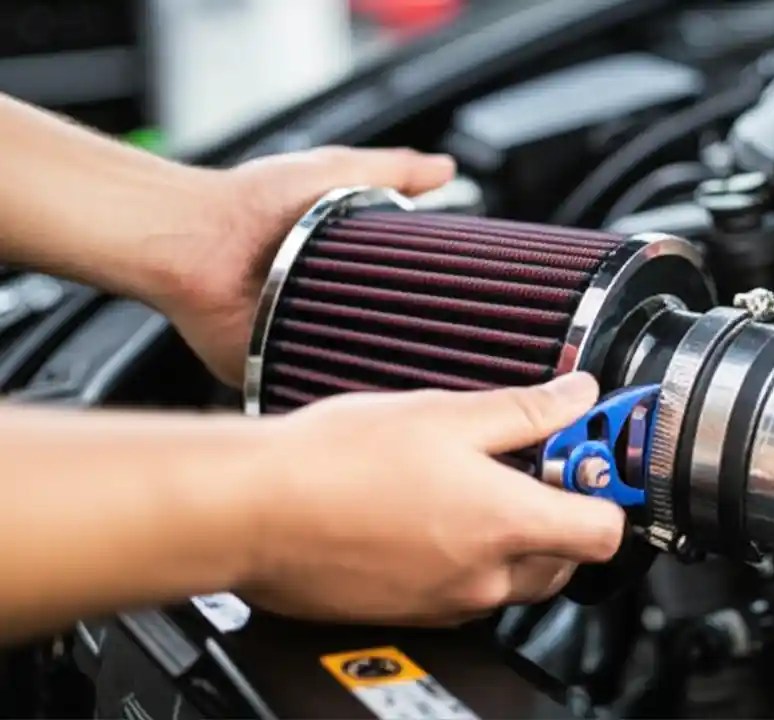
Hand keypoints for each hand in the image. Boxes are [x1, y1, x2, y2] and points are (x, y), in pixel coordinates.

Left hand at [155, 147, 454, 386]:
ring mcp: (299, 339)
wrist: (192, 239)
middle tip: (446, 347)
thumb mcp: (336, 170)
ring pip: (353, 367)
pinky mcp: (271, 369)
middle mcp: (323, 304)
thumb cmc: (250, 201)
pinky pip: (309, 390)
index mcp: (341, 265)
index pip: (402, 287)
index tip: (464, 304)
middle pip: (386, 331)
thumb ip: (394, 170)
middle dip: (412, 340)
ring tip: (412, 377)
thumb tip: (446, 169)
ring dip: (376, 371)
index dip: (433, 295)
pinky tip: (357, 395)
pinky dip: (327, 394)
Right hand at [239, 372, 625, 625]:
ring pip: (514, 576)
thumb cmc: (336, 463)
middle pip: (565, 557)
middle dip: (559, 511)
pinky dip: (465, 554)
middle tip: (529, 460)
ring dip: (512, 534)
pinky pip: (463, 588)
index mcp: (506, 526)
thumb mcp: (447, 414)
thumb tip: (578, 395)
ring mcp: (445, 602)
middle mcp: (484, 578)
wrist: (252, 511)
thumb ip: (527, 410)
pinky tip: (428, 508)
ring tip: (470, 480)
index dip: (605, 493)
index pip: (606, 533)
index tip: (588, 460)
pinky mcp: (409, 611)